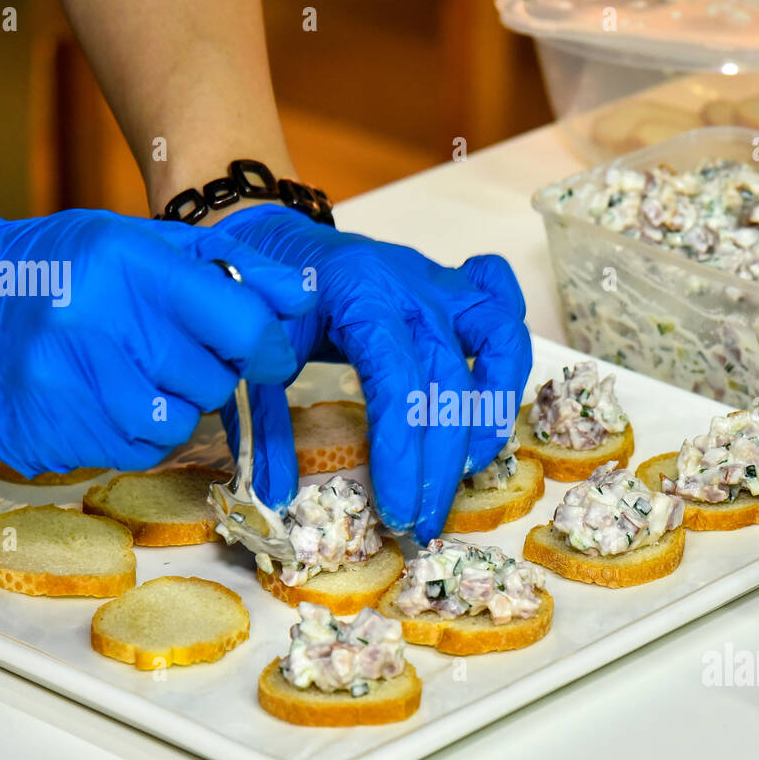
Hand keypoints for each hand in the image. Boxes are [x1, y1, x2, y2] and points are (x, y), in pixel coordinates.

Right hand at [0, 210, 313, 475]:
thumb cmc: (63, 269)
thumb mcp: (144, 244)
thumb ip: (231, 268)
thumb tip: (305, 297)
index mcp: (130, 265)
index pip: (242, 324)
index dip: (270, 349)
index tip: (270, 356)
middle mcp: (99, 322)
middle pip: (212, 382)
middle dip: (207, 373)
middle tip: (170, 353)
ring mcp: (70, 382)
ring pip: (177, 425)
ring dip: (170, 408)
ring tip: (130, 374)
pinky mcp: (51, 431)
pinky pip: (133, 452)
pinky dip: (132, 432)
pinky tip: (101, 398)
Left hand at [215, 204, 532, 540]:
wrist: (273, 239)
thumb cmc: (264, 299)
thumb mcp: (251, 361)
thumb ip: (263, 427)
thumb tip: (277, 496)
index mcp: (359, 295)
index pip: (399, 382)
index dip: (404, 454)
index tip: (398, 512)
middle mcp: (411, 284)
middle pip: (450, 378)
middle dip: (442, 463)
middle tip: (425, 521)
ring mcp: (439, 281)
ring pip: (499, 337)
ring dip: (493, 409)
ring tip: (471, 467)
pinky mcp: (452, 284)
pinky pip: (500, 303)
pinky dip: (507, 348)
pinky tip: (493, 395)